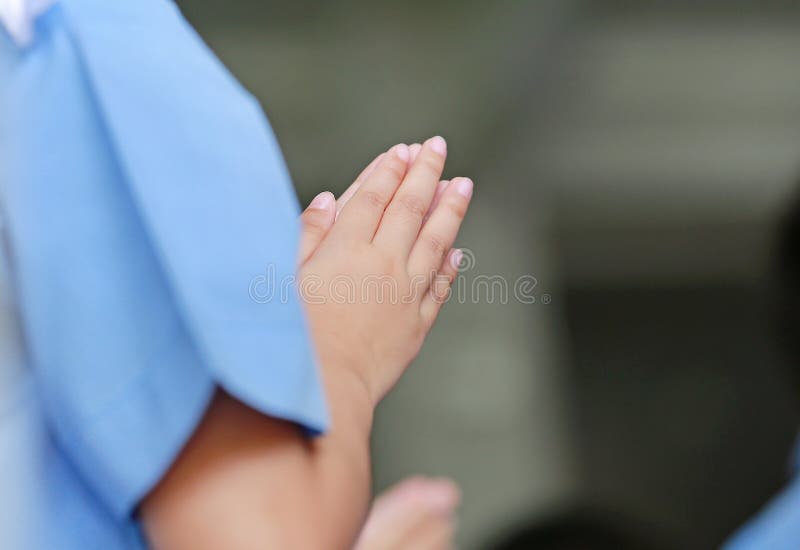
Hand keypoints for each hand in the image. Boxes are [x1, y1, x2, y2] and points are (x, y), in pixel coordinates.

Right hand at [297, 137, 472, 403]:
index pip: (374, 197)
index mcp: (347, 249)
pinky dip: (450, 266)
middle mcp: (383, 263)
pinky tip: (457, 251)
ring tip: (463, 184)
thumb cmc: (296, 332)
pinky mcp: (418, 322)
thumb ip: (308, 235)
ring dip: (450, 209)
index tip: (404, 150)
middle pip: (410, 208)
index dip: (389, 170)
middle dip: (425, 173)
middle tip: (438, 147)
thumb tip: (326, 199)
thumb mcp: (288, 276)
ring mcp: (406, 292)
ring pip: (435, 240)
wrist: (326, 385)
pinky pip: (440, 286)